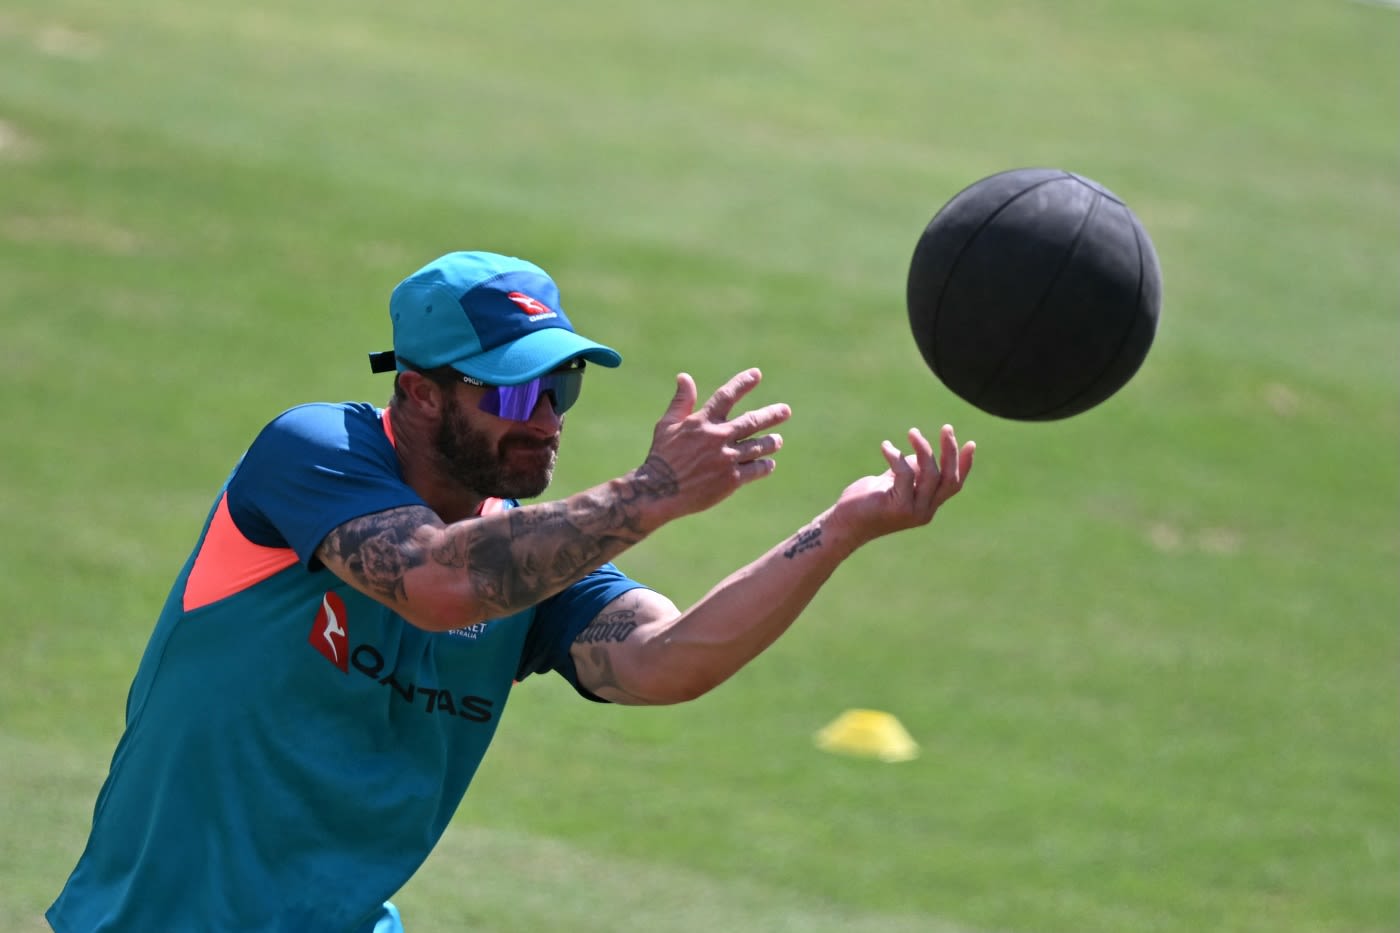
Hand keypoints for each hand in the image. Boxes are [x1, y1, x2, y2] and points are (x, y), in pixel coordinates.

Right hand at [631, 368, 791, 521]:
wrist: (660, 491)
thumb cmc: (662, 457)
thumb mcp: (667, 425)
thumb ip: (681, 401)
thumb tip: (684, 377)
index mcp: (703, 422)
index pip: (727, 396)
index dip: (743, 383)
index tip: (757, 374)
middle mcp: (718, 437)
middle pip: (752, 421)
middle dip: (771, 415)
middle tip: (785, 411)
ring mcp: (726, 459)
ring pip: (757, 446)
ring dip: (770, 442)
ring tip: (777, 440)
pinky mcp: (731, 480)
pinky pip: (755, 470)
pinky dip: (764, 466)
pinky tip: (769, 464)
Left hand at [829, 424, 974, 544]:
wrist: (844, 524)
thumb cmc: (866, 502)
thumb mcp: (892, 483)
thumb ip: (910, 471)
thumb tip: (922, 454)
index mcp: (927, 506)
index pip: (954, 485)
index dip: (965, 465)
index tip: (971, 443)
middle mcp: (925, 511)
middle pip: (948, 478)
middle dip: (950, 451)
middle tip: (947, 428)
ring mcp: (913, 511)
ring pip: (930, 474)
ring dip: (923, 449)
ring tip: (912, 432)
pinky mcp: (898, 507)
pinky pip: (904, 474)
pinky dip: (897, 457)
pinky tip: (886, 447)